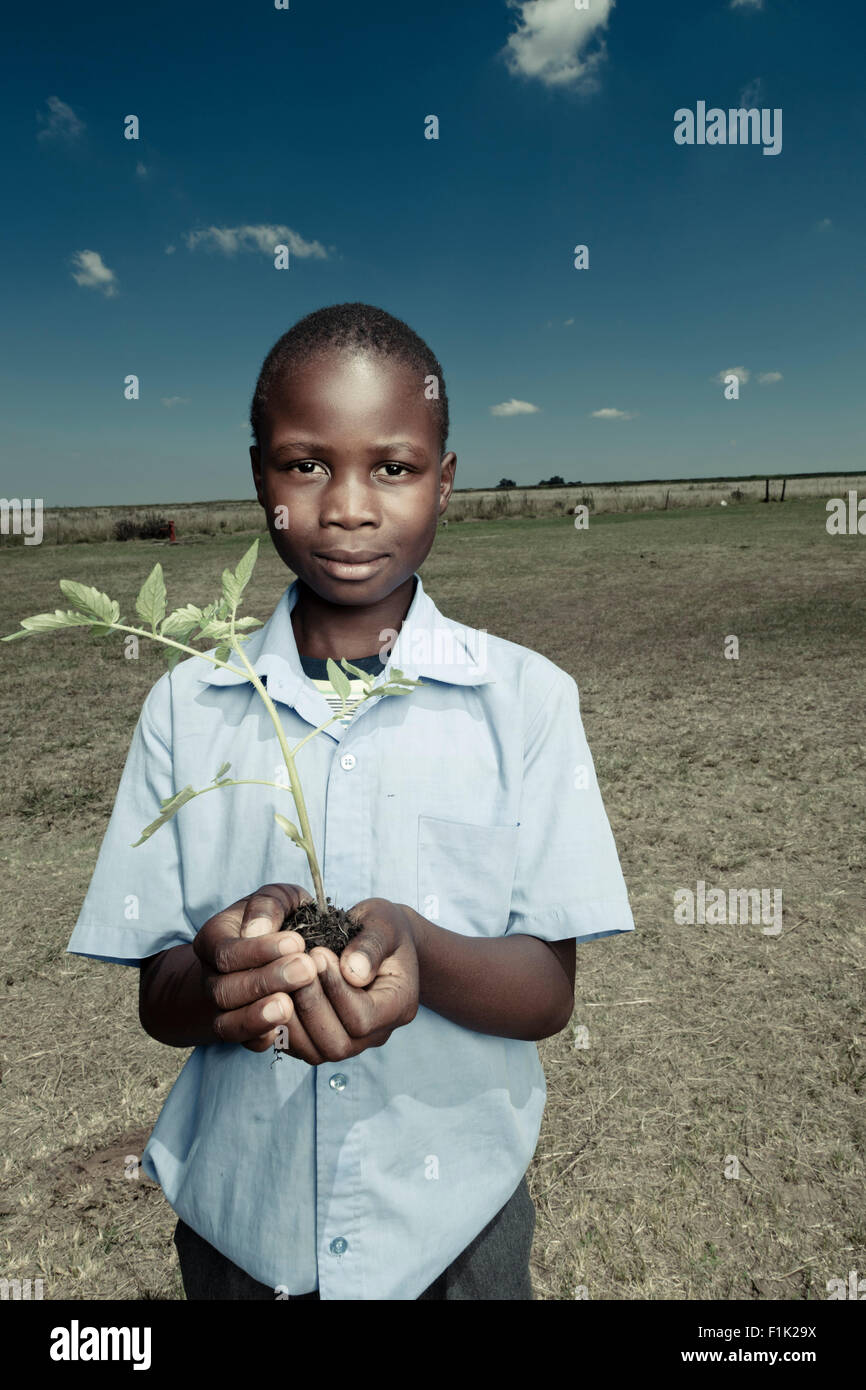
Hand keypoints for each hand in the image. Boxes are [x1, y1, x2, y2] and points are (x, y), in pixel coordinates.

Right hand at [193, 882, 319, 1051]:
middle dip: (266, 981)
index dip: (258, 951)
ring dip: (259, 1016)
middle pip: (225, 990)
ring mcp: (223, 1009)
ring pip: (228, 1023)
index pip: (225, 952)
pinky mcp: (241, 1031)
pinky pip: (244, 1043)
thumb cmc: (277, 918)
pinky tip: (283, 1030)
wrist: (275, 948)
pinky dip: (260, 1039)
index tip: (296, 942)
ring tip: (289, 1005)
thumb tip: (256, 929)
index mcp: (213, 940)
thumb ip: (268, 905)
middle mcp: (211, 978)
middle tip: (305, 969)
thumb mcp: (276, 897)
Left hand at [273, 898, 419, 1065]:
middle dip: (310, 1006)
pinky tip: (274, 993)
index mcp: (398, 1007)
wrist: (378, 939)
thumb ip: (371, 945)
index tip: (316, 953)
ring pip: (315, 1053)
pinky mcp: (325, 1039)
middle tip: (295, 966)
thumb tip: (353, 972)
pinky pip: (299, 1048)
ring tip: (283, 979)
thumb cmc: (383, 928)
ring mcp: (352, 1042)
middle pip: (338, 1044)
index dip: (335, 990)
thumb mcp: (383, 924)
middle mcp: (377, 1033)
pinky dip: (281, 1025)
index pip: (363, 1019)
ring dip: (292, 1018)